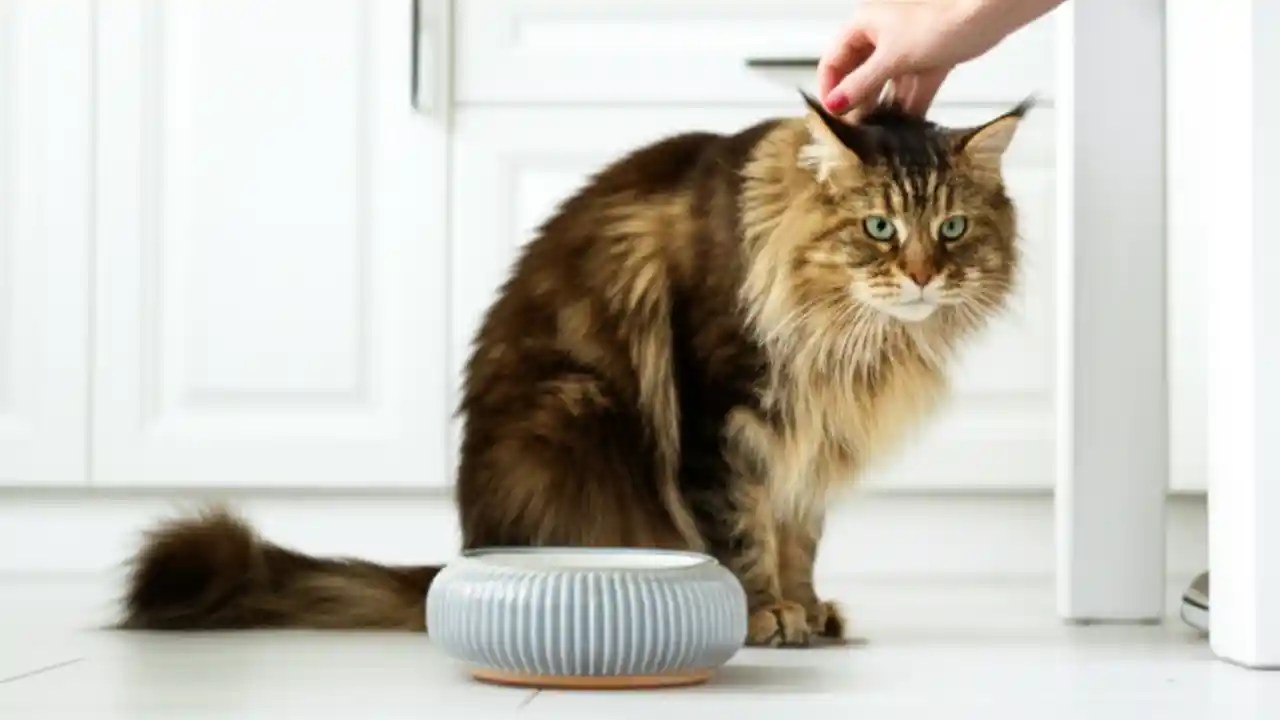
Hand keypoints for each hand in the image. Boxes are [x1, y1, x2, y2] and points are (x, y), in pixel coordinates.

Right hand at [817, 0, 1057, 115]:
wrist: (986, 16)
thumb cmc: (939, 22)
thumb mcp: (891, 59)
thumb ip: (860, 85)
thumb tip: (835, 105)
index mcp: (864, 25)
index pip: (833, 60)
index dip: (829, 88)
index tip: (833, 114)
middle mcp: (882, 35)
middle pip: (859, 75)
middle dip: (858, 102)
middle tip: (855, 129)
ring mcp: (906, 49)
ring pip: (886, 84)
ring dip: (883, 107)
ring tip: (878, 133)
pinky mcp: (928, 60)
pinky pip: (911, 88)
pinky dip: (908, 106)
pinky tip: (905, 126)